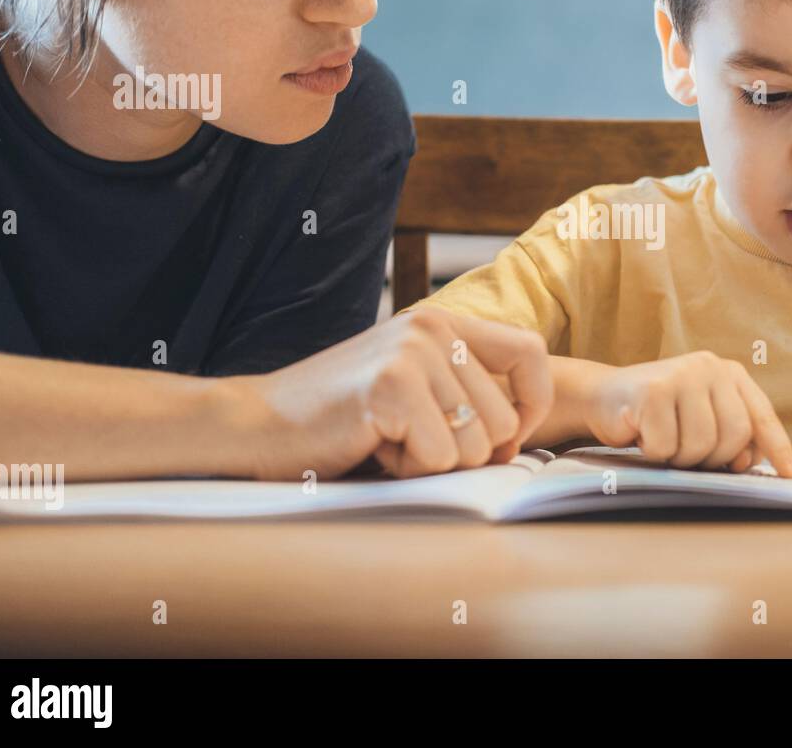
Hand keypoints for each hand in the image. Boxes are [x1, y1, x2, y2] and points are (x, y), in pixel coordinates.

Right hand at [232, 307, 552, 479]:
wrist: (258, 423)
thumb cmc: (340, 418)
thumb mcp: (413, 386)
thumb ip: (464, 392)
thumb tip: (522, 433)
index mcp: (443, 322)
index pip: (530, 353)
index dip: (533, 404)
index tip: (509, 440)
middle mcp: (434, 328)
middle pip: (504, 419)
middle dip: (465, 452)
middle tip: (410, 442)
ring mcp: (413, 354)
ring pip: (475, 444)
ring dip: (434, 462)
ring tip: (388, 441)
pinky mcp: (392, 387)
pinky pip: (439, 456)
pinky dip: (409, 469)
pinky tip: (373, 447)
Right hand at [582, 351, 791, 477]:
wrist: (603, 397)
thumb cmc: (658, 416)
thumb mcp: (701, 421)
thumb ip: (730, 437)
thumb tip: (749, 461)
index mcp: (729, 374)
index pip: (761, 418)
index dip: (779, 450)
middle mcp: (709, 367)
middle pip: (734, 437)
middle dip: (711, 459)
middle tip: (684, 452)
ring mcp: (681, 375)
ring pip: (701, 446)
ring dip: (679, 457)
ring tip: (662, 439)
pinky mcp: (653, 390)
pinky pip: (666, 447)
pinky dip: (652, 452)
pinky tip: (641, 432)